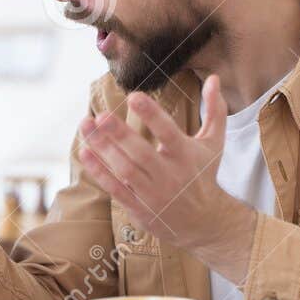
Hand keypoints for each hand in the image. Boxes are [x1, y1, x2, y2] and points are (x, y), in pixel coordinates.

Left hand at [76, 77, 256, 277]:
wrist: (205, 222)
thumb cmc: (204, 175)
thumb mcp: (215, 143)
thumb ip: (214, 110)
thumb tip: (213, 77)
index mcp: (186, 155)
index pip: (168, 132)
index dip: (152, 115)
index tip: (134, 97)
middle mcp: (169, 175)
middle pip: (141, 153)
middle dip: (120, 134)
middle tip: (101, 116)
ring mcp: (153, 193)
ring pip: (125, 170)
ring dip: (103, 149)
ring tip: (86, 125)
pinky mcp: (139, 208)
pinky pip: (115, 189)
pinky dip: (99, 172)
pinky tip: (85, 152)